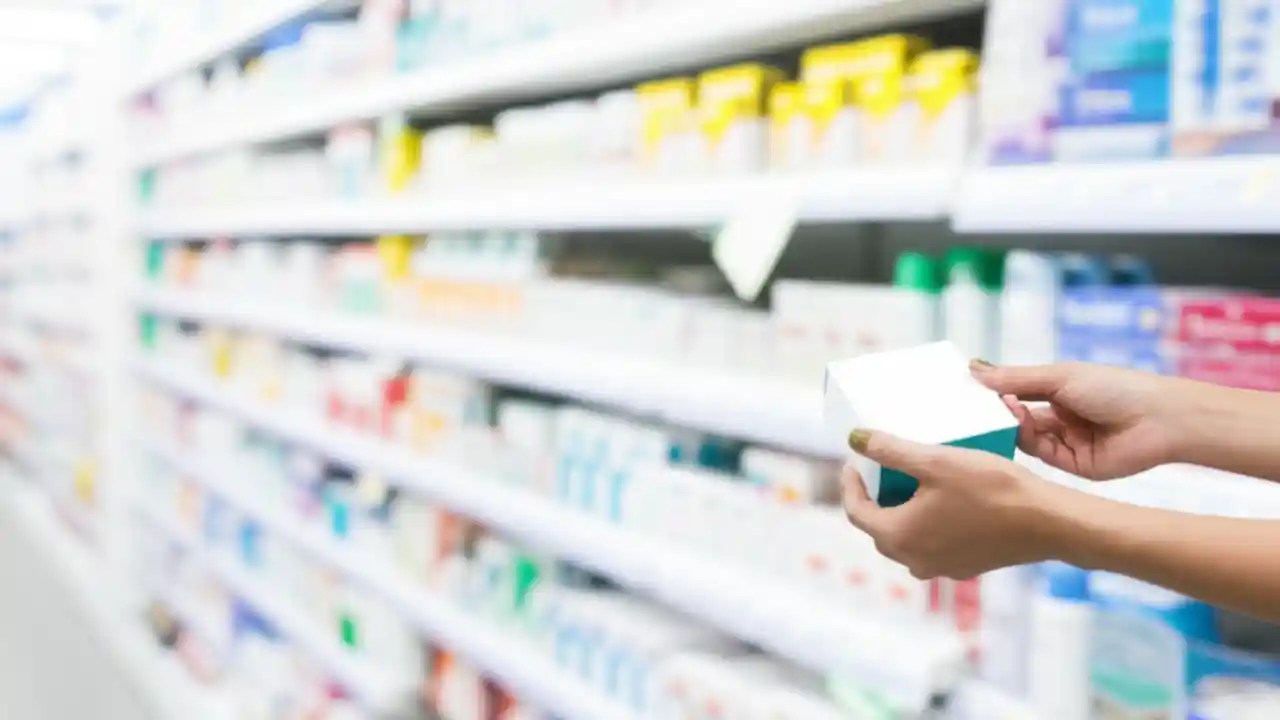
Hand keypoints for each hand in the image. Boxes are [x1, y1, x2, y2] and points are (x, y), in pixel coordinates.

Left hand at [842, 430, 1061, 579]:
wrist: (1047, 522)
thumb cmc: (991, 489)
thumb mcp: (935, 461)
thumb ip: (890, 450)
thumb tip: (855, 439)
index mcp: (899, 537)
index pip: (856, 511)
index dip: (850, 484)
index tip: (853, 461)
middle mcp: (914, 560)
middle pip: (879, 528)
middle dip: (874, 499)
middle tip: (878, 470)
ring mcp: (941, 568)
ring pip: (906, 539)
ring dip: (900, 513)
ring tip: (908, 483)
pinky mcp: (966, 566)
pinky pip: (932, 545)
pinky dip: (926, 524)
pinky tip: (941, 502)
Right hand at [971, 361, 1187, 480]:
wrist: (1160, 420)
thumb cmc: (1114, 387)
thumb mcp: (1059, 376)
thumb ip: (1016, 378)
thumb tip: (973, 369)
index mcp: (1059, 392)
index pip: (1017, 394)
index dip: (994, 392)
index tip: (966, 389)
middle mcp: (1060, 418)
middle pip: (1017, 418)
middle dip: (998, 411)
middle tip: (973, 406)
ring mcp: (1066, 443)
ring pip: (1025, 437)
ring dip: (1011, 424)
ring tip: (1002, 411)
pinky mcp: (1072, 465)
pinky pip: (1041, 455)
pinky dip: (1026, 441)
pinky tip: (1017, 427)